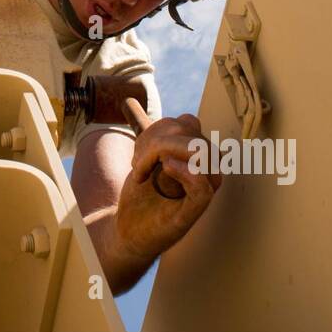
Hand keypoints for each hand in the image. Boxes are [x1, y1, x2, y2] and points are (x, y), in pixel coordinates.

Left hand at [114, 113, 221, 260]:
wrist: (128, 231)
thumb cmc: (140, 196)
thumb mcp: (142, 159)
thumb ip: (147, 136)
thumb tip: (129, 99)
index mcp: (193, 157)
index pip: (189, 123)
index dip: (162, 126)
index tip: (140, 146)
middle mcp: (203, 172)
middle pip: (192, 135)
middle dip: (159, 140)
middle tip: (138, 162)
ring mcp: (201, 192)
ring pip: (201, 153)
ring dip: (165, 152)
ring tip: (145, 170)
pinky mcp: (192, 212)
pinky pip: (202, 184)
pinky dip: (185, 171)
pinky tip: (165, 168)